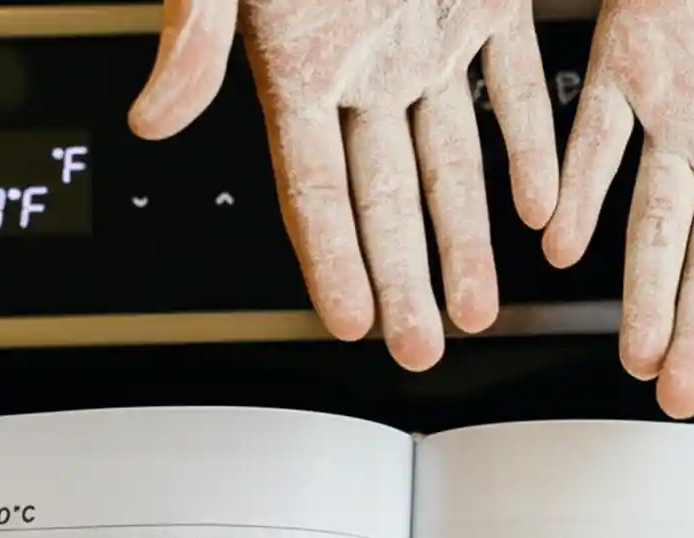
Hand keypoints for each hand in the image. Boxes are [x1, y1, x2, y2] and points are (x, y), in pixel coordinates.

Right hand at [128, 0, 558, 370]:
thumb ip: (196, 36)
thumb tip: (154, 120)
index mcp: (299, 62)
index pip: (314, 190)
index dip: (332, 260)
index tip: (353, 322)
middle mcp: (366, 64)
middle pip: (387, 197)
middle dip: (407, 277)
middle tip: (425, 346)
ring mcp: (428, 38)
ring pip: (454, 161)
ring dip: (470, 235)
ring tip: (484, 303)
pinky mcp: (487, 1)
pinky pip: (513, 90)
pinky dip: (530, 147)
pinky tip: (539, 208)